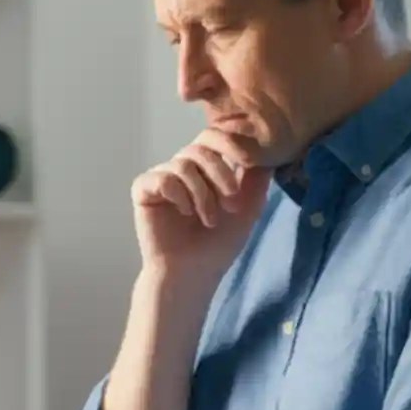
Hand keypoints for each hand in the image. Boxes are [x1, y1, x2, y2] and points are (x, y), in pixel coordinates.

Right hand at [131, 128, 271, 281]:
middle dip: (220, 172)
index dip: (231, 142)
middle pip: (200, 146)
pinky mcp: (143, 190)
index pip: (215, 136)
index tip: (247, 160)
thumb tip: (266, 147)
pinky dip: (179, 195)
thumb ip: (257, 176)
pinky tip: (185, 213)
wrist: (193, 273)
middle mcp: (182, 167)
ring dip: (203, 193)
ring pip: (184, 164)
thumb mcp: (249, 207)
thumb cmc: (219, 244)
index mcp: (205, 167)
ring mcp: (162, 177)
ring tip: (209, 219)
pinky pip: (162, 179)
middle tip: (231, 202)